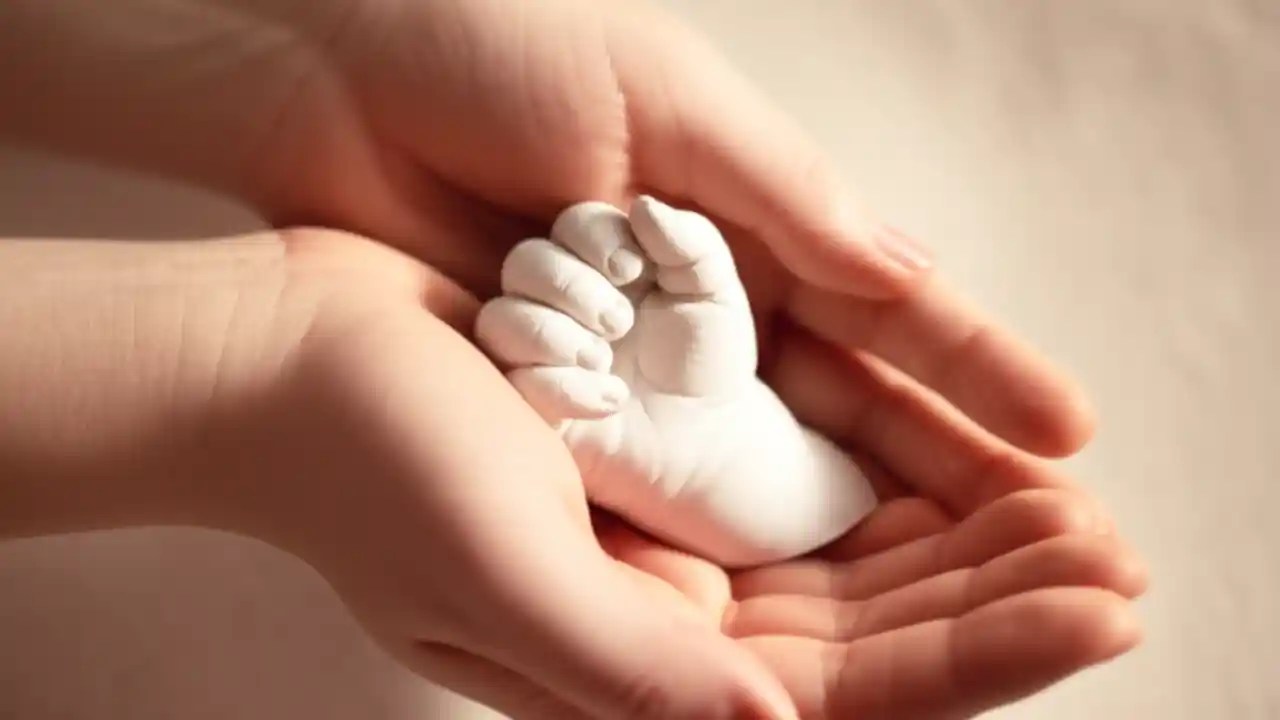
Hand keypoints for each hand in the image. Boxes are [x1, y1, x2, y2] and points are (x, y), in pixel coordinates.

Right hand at [241, 231, 1142, 719]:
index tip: (1091, 604)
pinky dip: (881, 475)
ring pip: (848, 564)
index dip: (977, 657)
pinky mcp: (660, 463)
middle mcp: (667, 621)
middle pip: (869, 636)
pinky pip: (796, 483)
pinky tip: (949, 462)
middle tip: (1110, 553)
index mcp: (636, 671)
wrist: (285, 360)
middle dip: (994, 602)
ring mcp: (667, 541)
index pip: (844, 691)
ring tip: (1064, 509)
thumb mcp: (496, 578)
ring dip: (957, 541)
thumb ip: (631, 669)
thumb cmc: (367, 468)